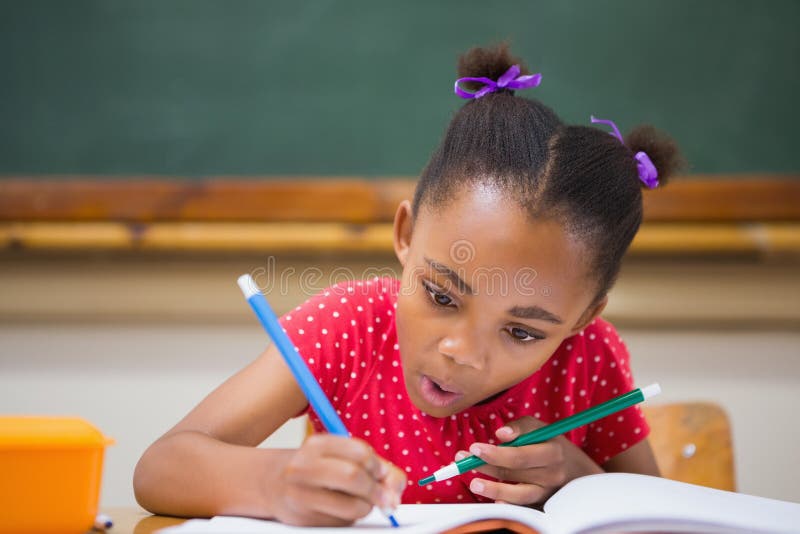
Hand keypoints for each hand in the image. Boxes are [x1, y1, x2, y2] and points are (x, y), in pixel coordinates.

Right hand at [267, 434, 405, 525]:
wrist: (274, 484)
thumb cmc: (319, 468)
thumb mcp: (343, 456)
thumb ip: (377, 468)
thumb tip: (394, 494)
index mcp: (318, 443)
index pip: (360, 452)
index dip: (378, 466)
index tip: (382, 474)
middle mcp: (305, 466)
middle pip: (353, 477)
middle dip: (376, 490)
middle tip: (384, 497)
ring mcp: (301, 494)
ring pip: (353, 507)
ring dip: (366, 508)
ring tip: (359, 502)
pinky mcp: (303, 519)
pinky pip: (343, 523)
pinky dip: (350, 519)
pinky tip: (339, 509)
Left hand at [457, 416, 602, 504]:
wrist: (578, 471)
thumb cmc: (552, 444)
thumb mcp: (541, 428)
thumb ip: (521, 427)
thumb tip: (501, 434)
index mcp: (551, 452)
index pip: (519, 455)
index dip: (495, 453)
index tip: (475, 448)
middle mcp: (551, 475)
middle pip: (515, 473)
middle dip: (485, 466)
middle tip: (462, 461)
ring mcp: (547, 493)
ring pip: (519, 495)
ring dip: (494, 490)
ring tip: (474, 483)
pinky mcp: (543, 504)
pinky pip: (524, 508)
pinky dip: (509, 506)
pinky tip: (495, 501)